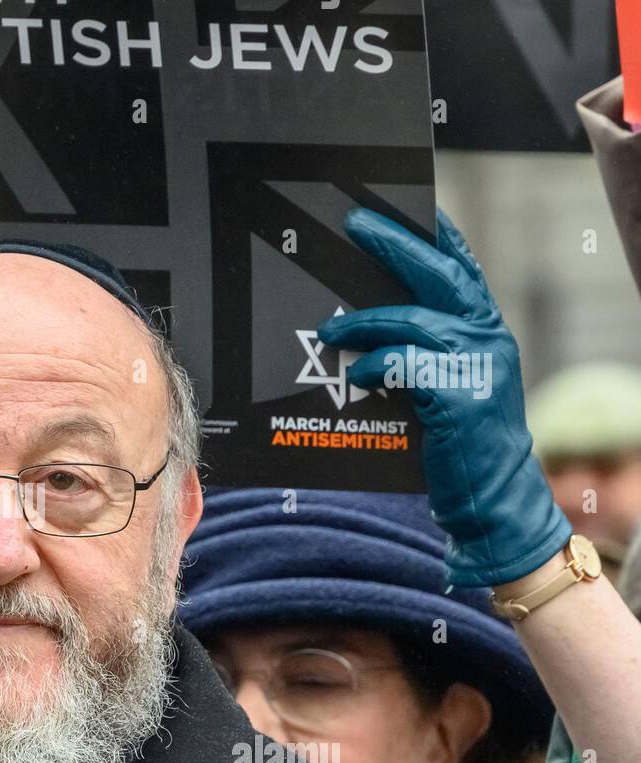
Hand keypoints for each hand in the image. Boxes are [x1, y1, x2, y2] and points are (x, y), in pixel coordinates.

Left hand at [318, 209, 570, 587]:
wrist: (492, 501)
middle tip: (354, 222)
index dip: (435, 232)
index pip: (462, 266)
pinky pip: (405, 365)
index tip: (407, 202)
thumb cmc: (457, 444)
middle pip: (440, 273)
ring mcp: (476, 367)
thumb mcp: (444, 385)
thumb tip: (360, 321)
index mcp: (484, 330)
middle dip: (394, 243)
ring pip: (414, 319)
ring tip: (330, 329)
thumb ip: (420, 350)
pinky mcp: (457, 399)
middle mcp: (487, 339)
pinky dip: (375, 365)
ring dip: (365, 320)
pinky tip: (356, 375)